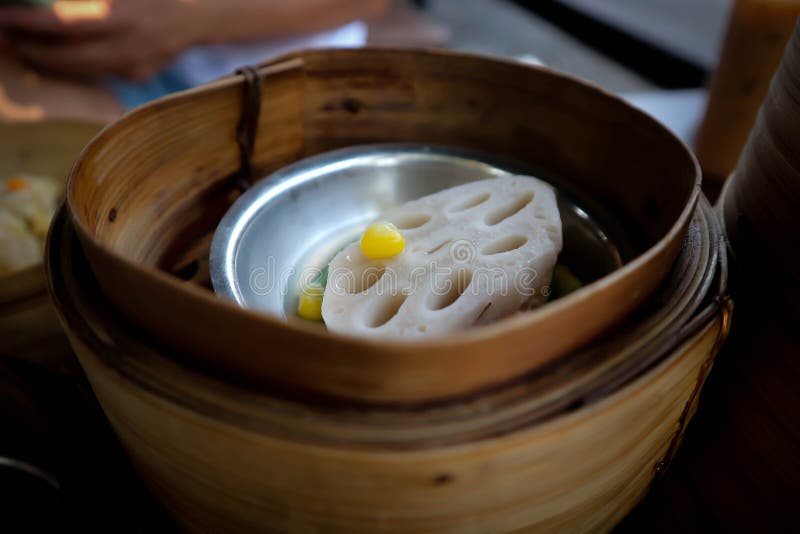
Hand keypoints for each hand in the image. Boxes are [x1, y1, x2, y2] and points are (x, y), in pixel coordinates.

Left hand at [0, 0, 213, 79]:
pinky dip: (77, 62)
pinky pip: (100, 70)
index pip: (61, 23)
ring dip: (48, 60)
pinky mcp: (139, 75)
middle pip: (66, 58)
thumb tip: (49, 3)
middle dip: (30, 50)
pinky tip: (61, 52)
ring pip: (80, 69)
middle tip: (2, 40)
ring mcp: (134, 65)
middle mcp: (126, 45)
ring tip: (22, 47)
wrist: (197, 14)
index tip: (1, 18)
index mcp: (119, 15)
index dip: (26, 23)